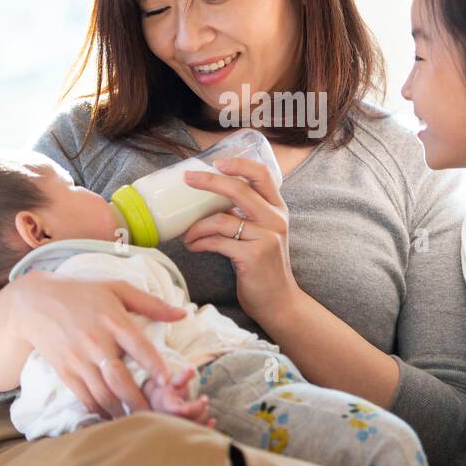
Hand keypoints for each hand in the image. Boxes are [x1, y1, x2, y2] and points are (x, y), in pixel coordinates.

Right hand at [8, 272, 191, 420]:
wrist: (34, 302)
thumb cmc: (81, 292)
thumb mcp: (116, 288)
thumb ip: (151, 303)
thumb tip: (183, 314)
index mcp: (112, 320)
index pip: (137, 346)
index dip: (154, 365)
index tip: (168, 381)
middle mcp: (95, 342)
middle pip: (119, 378)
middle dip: (139, 401)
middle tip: (158, 417)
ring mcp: (78, 359)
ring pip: (102, 393)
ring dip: (121, 411)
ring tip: (138, 422)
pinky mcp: (65, 371)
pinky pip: (84, 396)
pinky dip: (99, 410)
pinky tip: (113, 417)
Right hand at [142, 366, 216, 428]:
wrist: (159, 399)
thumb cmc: (168, 388)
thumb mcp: (172, 380)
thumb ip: (182, 376)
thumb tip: (191, 370)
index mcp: (167, 406)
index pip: (182, 411)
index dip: (196, 406)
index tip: (205, 398)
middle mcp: (169, 418)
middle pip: (188, 422)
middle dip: (201, 413)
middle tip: (206, 400)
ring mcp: (174, 425)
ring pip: (191, 428)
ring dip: (203, 419)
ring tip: (206, 408)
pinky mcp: (180, 429)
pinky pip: (193, 432)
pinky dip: (205, 428)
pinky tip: (212, 421)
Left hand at [180, 156, 300, 326]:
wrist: (279, 302)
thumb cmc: (264, 267)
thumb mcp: (261, 234)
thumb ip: (244, 215)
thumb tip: (209, 199)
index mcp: (278, 209)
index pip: (263, 174)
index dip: (239, 163)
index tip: (216, 163)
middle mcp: (275, 219)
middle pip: (239, 189)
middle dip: (208, 181)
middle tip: (188, 179)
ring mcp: (266, 237)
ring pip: (222, 219)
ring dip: (196, 225)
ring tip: (186, 235)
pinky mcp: (254, 256)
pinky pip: (217, 241)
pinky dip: (200, 242)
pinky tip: (193, 246)